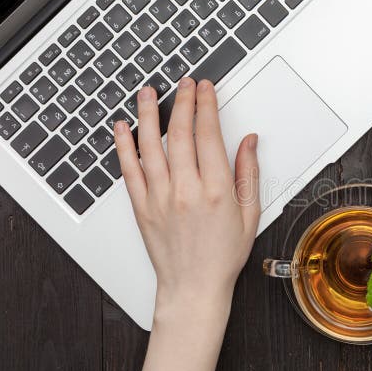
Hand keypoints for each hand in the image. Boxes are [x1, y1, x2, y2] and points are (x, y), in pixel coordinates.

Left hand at [113, 77, 260, 318]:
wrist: (193, 288)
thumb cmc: (223, 255)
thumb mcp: (250, 214)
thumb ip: (248, 173)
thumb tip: (249, 141)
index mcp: (217, 190)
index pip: (209, 134)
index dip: (206, 105)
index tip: (205, 88)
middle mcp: (187, 190)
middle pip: (180, 133)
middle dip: (182, 101)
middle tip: (183, 83)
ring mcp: (160, 198)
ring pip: (151, 146)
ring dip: (148, 114)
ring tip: (148, 92)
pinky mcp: (142, 208)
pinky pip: (129, 171)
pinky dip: (123, 146)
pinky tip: (122, 128)